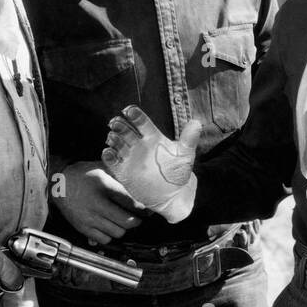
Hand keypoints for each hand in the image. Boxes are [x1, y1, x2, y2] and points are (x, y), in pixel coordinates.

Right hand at [53, 160, 147, 246]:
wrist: (58, 184)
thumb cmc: (83, 175)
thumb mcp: (103, 168)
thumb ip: (121, 174)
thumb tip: (142, 183)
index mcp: (103, 186)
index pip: (131, 202)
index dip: (143, 208)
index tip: (147, 208)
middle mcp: (96, 204)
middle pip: (128, 221)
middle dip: (137, 220)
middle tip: (138, 216)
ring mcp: (89, 218)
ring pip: (118, 232)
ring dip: (124, 228)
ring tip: (122, 219)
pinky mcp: (83, 228)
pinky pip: (104, 239)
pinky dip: (110, 235)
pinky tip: (109, 225)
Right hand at [102, 107, 201, 222]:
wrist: (172, 195)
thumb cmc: (178, 172)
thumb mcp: (185, 156)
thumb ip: (189, 140)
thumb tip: (197, 123)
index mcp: (152, 137)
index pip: (142, 122)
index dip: (135, 115)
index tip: (129, 110)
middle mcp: (139, 144)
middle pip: (126, 130)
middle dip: (120, 125)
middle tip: (116, 123)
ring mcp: (130, 157)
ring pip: (117, 143)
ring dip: (114, 139)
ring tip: (113, 138)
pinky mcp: (123, 171)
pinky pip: (112, 161)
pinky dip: (109, 156)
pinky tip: (109, 152)